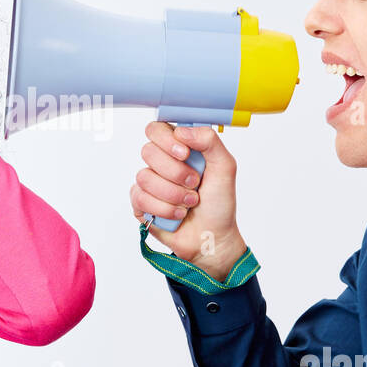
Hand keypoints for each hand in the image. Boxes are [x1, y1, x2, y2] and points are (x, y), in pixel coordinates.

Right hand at [130, 121, 246, 281]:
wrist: (213, 237)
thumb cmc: (219, 203)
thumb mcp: (225, 166)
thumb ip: (209, 141)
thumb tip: (181, 132)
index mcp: (179, 148)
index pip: (157, 129)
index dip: (167, 140)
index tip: (185, 154)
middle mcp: (161, 163)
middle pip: (148, 151)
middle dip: (176, 172)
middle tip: (194, 183)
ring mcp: (149, 183)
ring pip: (145, 177)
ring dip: (174, 194)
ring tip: (190, 202)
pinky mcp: (141, 204)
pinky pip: (141, 198)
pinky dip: (165, 209)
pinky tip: (177, 214)